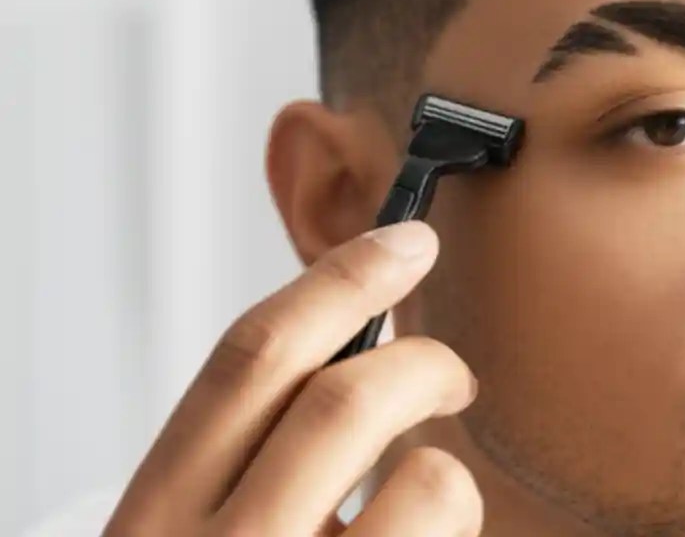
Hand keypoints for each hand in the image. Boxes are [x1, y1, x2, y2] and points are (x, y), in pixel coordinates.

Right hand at [105, 222, 483, 535]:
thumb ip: (239, 466)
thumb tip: (342, 363)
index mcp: (157, 515)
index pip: (250, 356)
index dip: (340, 280)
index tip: (406, 242)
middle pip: (345, 399)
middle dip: (422, 363)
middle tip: (452, 377)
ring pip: (428, 476)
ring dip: (449, 473)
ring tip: (432, 509)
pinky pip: (451, 528)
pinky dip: (461, 523)